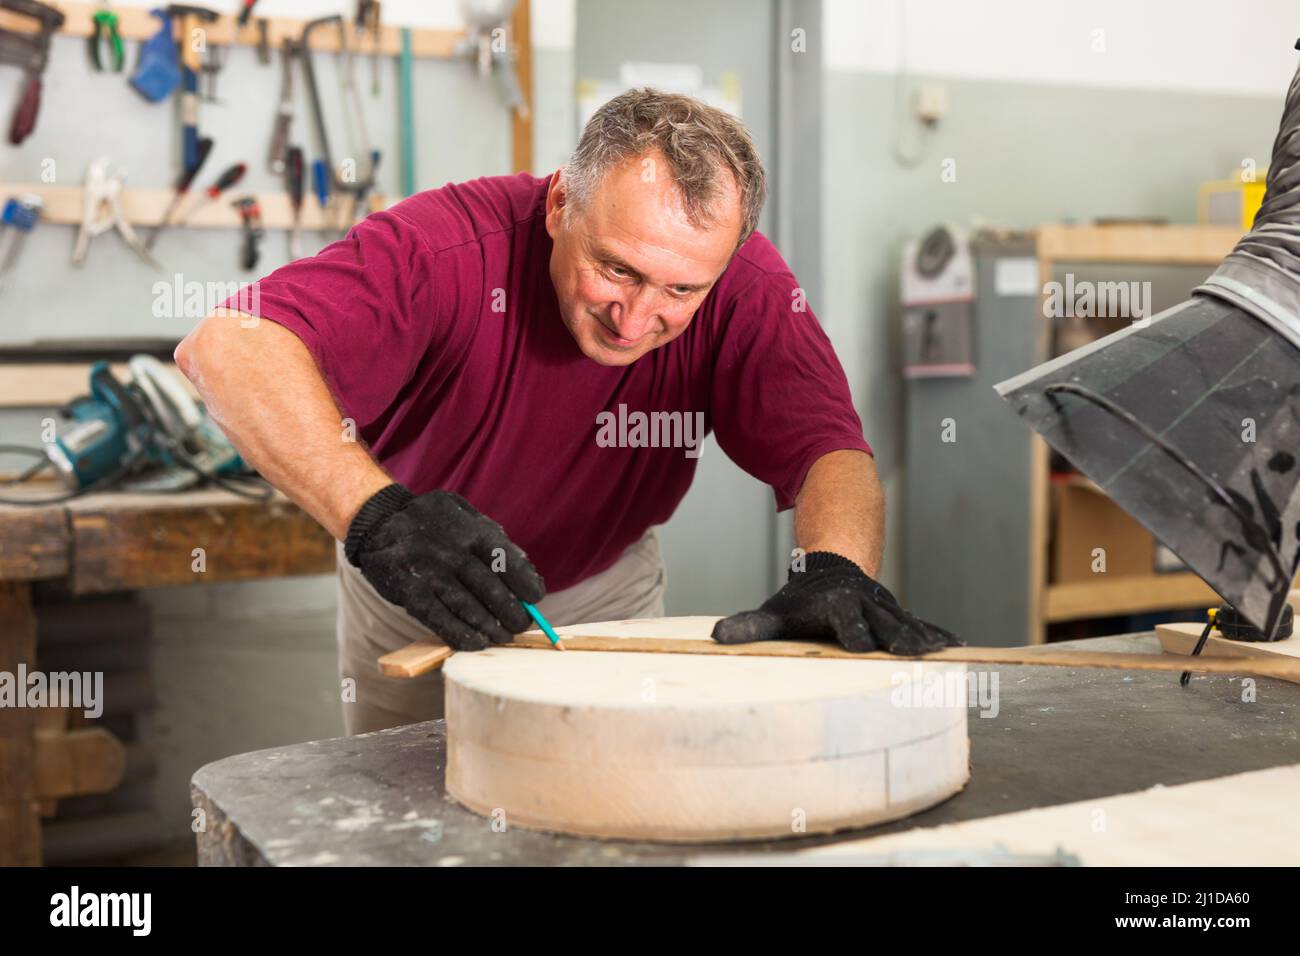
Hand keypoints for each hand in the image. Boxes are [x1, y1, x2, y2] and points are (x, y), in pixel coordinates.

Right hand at [344, 484, 543, 650]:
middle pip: (493, 590)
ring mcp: (431, 574)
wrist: (379, 520)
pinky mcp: (412, 593)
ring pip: (470, 609)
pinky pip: (441, 620)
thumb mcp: (463, 513)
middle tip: (521, 625)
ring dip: (491, 628)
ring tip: (504, 638)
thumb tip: (526, 570)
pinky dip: (461, 635)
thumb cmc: (431, 521)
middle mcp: (453, 553)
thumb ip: (493, 536)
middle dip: (512, 614)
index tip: (536, 598)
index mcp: (472, 531)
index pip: (509, 561)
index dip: (526, 584)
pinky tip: (476, 643)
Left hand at [712, 551, 960, 653]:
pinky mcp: (898, 614)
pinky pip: (922, 623)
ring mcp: (885, 608)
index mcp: (835, 604)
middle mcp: (864, 604)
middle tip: (911, 656)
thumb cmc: (799, 601)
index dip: (853, 631)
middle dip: (898, 638)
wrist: (830, 568)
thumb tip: (717, 636)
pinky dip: (938, 633)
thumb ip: (750, 627)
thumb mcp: (775, 613)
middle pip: (883, 622)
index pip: (845, 617)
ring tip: (944, 654)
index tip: (861, 648)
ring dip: (925, 638)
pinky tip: (957, 647)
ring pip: (907, 622)